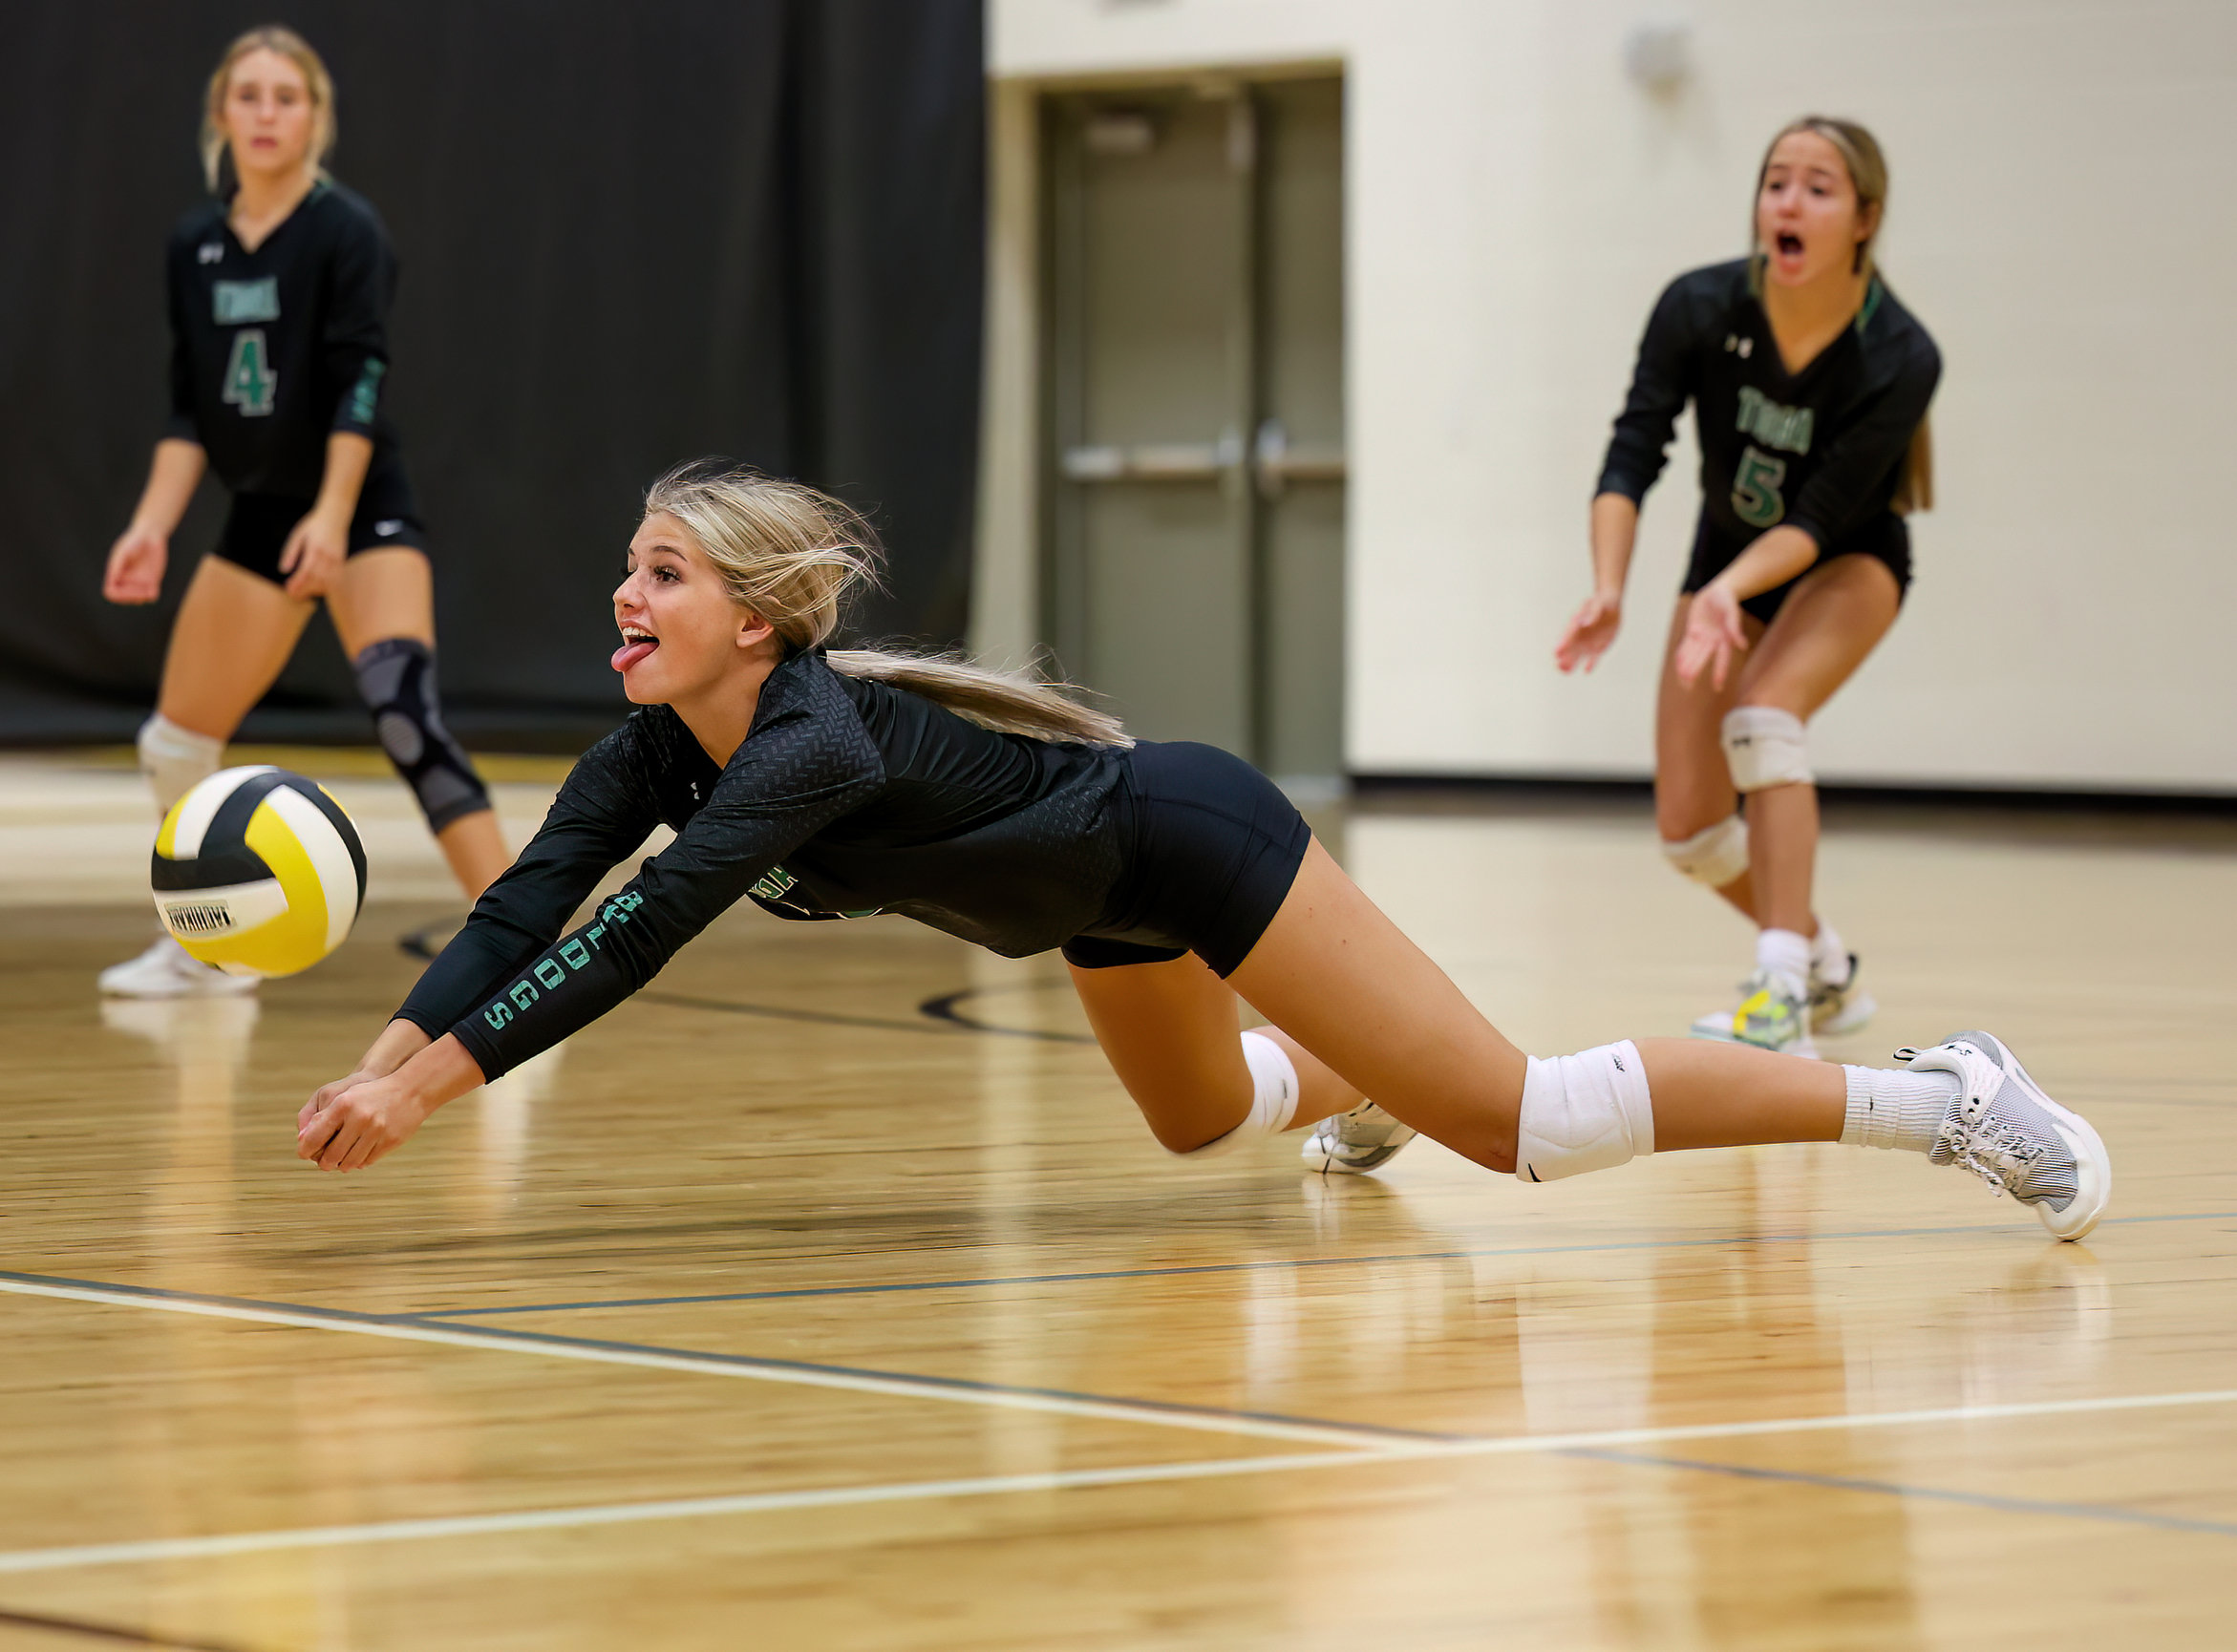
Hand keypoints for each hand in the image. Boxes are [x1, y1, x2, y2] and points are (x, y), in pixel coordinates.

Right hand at [103, 524, 169, 604]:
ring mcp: (139, 581)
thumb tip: (113, 578)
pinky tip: (154, 590)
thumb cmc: (134, 541)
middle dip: (131, 596)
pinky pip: (151, 595)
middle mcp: (126, 580)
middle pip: (124, 598)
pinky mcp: (152, 580)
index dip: (117, 595)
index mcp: (115, 573)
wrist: (150, 536)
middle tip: (141, 589)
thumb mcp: (125, 551)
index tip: (125, 588)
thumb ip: (118, 564)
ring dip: (141, 597)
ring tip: (148, 590)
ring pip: (138, 599)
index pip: (111, 592)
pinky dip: (151, 596)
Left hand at [278, 507, 348, 599]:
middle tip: (293, 596)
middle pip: (316, 580)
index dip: (297, 583)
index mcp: (314, 549)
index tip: (288, 590)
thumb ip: (290, 553)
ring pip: (327, 581)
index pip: (305, 572)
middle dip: (304, 590)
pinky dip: (327, 586)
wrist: (335, 515)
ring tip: (304, 594)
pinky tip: (319, 589)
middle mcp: (327, 556)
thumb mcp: (298, 535)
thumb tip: (283, 570)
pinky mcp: (342, 560)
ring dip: (315, 590)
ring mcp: (336, 559)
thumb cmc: (313, 525)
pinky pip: (336, 578)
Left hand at [297, 1072, 432, 1171]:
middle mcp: (360, 1117)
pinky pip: (368, 1161)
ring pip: (350, 1162)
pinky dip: (360, 1162)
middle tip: (323, 1164)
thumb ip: (322, 1116)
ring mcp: (377, 1130)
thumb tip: (301, 1139)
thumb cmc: (371, 1094)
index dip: (306, 1150)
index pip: (315, 1137)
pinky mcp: (390, 1141)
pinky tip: (358, 1157)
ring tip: (340, 1162)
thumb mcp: (345, 1097)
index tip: (304, 1155)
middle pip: (332, 1155)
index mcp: (343, 1104)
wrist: (411, 1090)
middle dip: (324, 1163)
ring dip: (342, 1165)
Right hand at [1554, 589, 1622, 672]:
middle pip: (1569, 647)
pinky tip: (1587, 671)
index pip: (1568, 634)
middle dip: (1564, 657)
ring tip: (1565, 671)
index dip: (1562, 643)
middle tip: (1558, 665)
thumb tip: (1585, 623)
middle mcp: (1580, 635)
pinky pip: (1594, 657)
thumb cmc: (1601, 603)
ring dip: (1572, 663)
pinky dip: (1591, 664)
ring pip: (1578, 655)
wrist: (1609, 604)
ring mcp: (1588, 642)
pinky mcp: (1598, 647)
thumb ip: (1593, 614)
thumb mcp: (1598, 606)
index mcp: (1577, 623)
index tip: (1556, 652)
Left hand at [1674, 584, 1748, 690]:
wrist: (1717, 591)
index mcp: (1725, 639)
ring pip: (1692, 655)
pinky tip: (1678, 666)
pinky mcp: (1692, 631)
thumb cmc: (1727, 600)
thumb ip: (1735, 628)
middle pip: (1702, 659)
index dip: (1720, 673)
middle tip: (1687, 687)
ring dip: (1686, 667)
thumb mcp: (1732, 611)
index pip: (1722, 659)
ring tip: (1682, 681)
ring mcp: (1702, 637)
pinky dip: (1682, 655)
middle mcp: (1713, 641)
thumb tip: (1742, 646)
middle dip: (1695, 672)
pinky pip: (1685, 645)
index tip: (1718, 687)